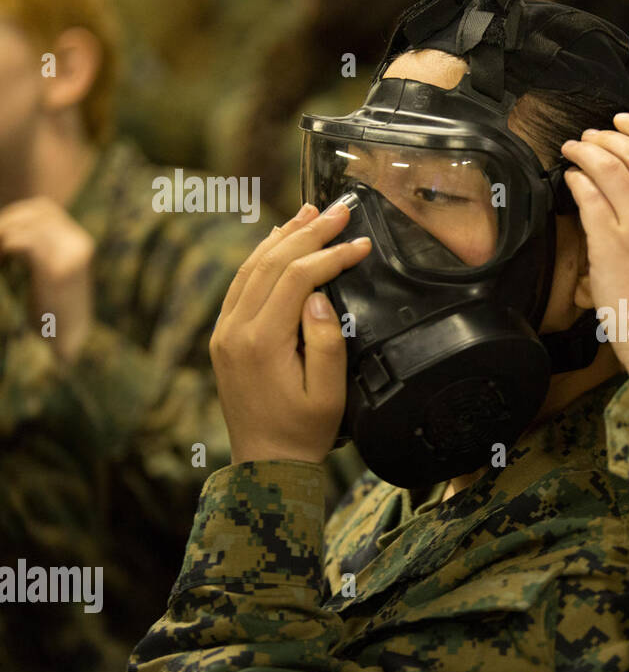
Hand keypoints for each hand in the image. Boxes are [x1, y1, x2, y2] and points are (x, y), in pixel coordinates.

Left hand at [0, 197, 94, 361]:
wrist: (71, 342)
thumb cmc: (53, 309)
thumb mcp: (52, 270)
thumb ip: (38, 246)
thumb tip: (6, 226)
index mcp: (80, 241)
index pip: (42, 208)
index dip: (14, 215)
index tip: (0, 237)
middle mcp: (79, 243)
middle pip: (35, 212)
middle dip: (6, 222)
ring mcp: (71, 256)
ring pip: (28, 225)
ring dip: (4, 235)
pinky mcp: (57, 271)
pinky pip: (26, 243)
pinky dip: (7, 247)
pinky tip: (1, 262)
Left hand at [210, 201, 370, 464]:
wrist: (266, 462)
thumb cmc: (305, 431)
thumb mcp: (329, 394)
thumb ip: (326, 342)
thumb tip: (318, 295)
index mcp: (262, 343)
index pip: (296, 279)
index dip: (330, 255)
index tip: (361, 244)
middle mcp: (235, 331)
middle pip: (270, 263)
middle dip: (308, 233)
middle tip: (339, 209)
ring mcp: (223, 331)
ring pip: (250, 267)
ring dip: (283, 236)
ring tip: (310, 212)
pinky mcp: (223, 336)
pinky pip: (239, 283)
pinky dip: (261, 256)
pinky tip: (279, 241)